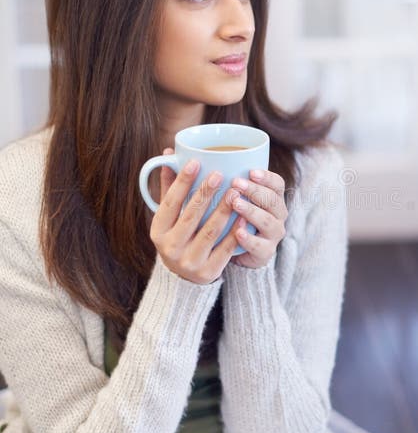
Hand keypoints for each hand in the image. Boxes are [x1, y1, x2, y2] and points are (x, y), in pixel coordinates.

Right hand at [149, 147, 244, 284]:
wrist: (185, 278)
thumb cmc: (179, 235)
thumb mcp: (170, 216)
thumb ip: (170, 187)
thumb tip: (168, 153)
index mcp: (158, 231)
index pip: (170, 202)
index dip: (181, 182)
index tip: (195, 161)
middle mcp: (170, 248)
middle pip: (190, 216)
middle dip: (205, 193)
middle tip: (219, 174)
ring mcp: (189, 262)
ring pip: (209, 232)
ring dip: (223, 210)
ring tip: (235, 192)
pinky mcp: (208, 272)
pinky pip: (224, 250)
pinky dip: (234, 232)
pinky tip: (243, 217)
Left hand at [227, 168, 287, 269]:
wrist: (231, 252)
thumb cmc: (228, 218)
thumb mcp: (229, 199)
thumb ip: (224, 184)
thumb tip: (198, 160)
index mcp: (272, 199)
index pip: (277, 184)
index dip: (267, 177)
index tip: (251, 171)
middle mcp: (277, 216)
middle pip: (273, 200)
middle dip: (255, 191)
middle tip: (235, 183)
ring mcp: (273, 235)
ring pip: (269, 222)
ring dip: (252, 211)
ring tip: (235, 203)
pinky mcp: (265, 253)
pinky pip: (260, 246)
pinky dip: (249, 239)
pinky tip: (237, 231)